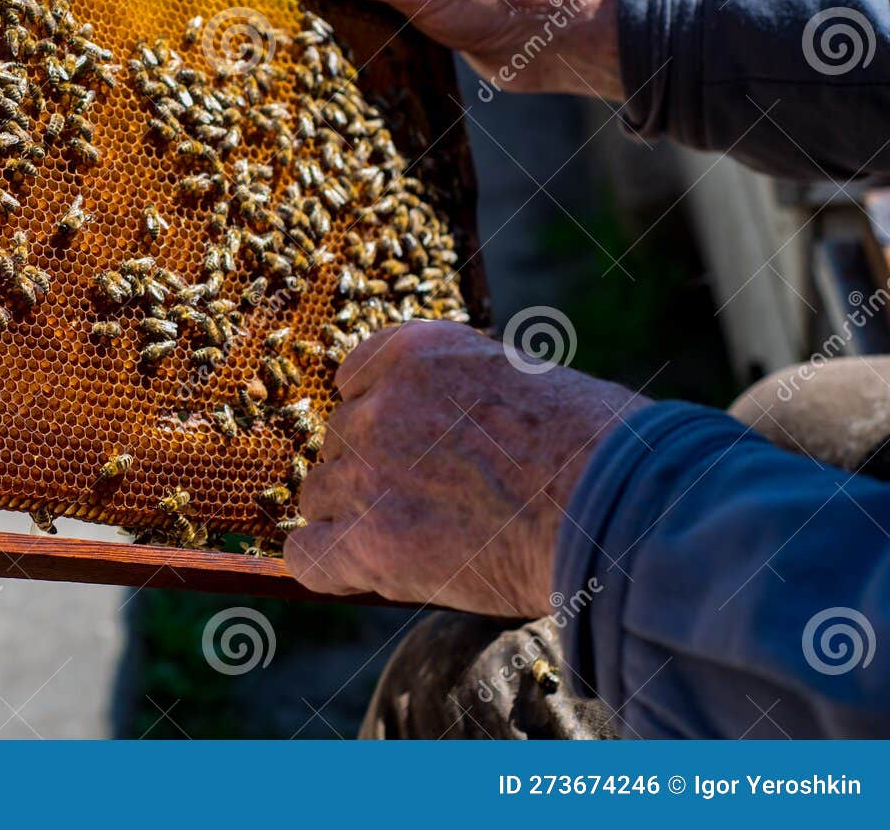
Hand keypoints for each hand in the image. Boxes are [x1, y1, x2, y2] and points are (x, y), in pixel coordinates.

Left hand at [284, 321, 649, 616]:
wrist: (619, 510)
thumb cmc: (599, 450)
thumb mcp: (521, 380)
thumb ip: (459, 392)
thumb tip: (437, 421)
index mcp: (415, 352)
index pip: (354, 378)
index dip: (381, 416)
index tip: (414, 444)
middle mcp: (378, 405)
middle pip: (340, 443)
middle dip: (374, 473)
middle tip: (432, 504)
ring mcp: (367, 473)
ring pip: (321, 497)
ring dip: (353, 520)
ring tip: (416, 542)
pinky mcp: (369, 541)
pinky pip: (306, 556)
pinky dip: (327, 568)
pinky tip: (360, 572)